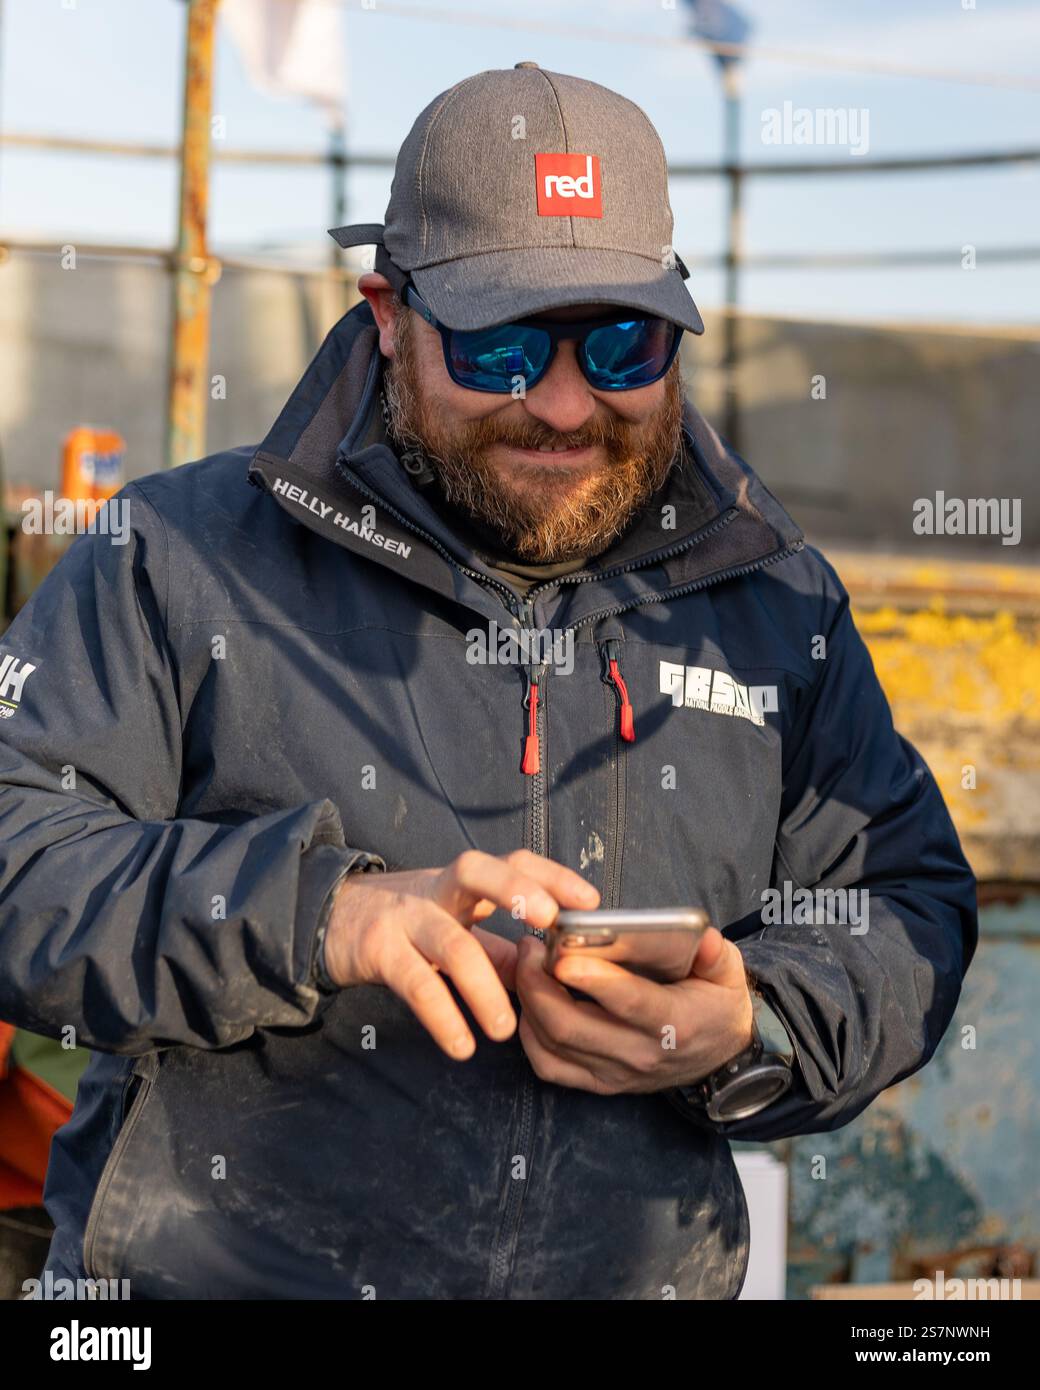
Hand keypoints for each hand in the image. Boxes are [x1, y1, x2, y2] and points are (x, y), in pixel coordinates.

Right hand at [323, 849, 599, 1059]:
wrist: (327, 922)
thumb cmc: (407, 925)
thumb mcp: (456, 929)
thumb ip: (500, 951)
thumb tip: (551, 977)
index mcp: (464, 883)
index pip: (513, 861)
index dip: (552, 876)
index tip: (589, 902)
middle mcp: (436, 890)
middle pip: (477, 872)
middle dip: (517, 892)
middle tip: (550, 924)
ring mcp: (405, 917)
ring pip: (452, 943)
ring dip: (485, 989)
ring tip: (506, 1029)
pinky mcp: (377, 951)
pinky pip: (416, 984)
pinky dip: (442, 1017)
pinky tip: (462, 1046)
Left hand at [515, 927, 753, 1095]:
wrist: (721, 1057)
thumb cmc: (717, 1004)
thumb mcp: (727, 973)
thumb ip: (714, 953)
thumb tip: (700, 936)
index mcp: (675, 1022)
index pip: (628, 1003)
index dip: (593, 981)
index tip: (562, 956)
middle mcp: (641, 1054)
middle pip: (571, 1026)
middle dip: (537, 984)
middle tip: (530, 947)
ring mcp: (616, 1073)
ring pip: (552, 1045)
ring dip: (528, 1002)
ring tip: (526, 964)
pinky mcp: (600, 1083)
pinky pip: (549, 1066)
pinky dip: (529, 1035)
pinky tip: (530, 1003)